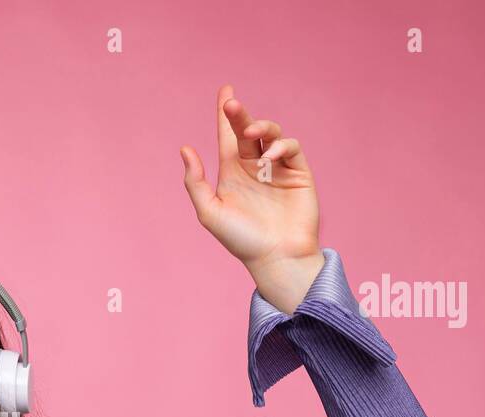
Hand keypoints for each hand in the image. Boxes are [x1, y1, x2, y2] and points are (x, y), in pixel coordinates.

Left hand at [179, 84, 324, 314]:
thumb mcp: (210, 212)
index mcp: (232, 173)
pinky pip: (291, 148)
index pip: (227, 137)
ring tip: (251, 134)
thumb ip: (195, 182)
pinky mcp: (299, 173)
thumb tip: (185, 150)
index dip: (225, 115)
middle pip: (247, 131)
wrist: (275, 257)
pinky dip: (281, 145)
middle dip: (240, 115)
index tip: (225, 91)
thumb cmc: (241, 240)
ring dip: (261, 127)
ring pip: (271, 134)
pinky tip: (269, 157)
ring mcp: (277, 169)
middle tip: (232, 104)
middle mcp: (254, 167)